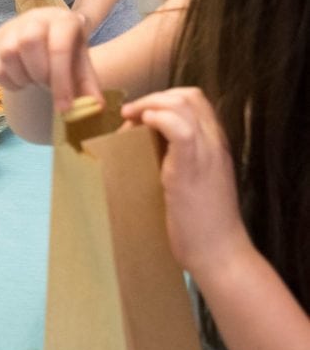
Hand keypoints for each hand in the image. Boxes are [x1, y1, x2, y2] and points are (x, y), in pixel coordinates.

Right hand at [0, 7, 101, 111]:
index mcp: (63, 20)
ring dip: (23, 77)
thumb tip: (96, 107)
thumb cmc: (69, 54)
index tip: (64, 108)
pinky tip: (22, 82)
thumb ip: (88, 86)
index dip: (61, 80)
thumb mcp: (82, 67)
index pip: (59, 46)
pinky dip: (8, 82)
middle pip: (29, 42)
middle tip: (47, 86)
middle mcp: (36, 17)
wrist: (50, 40)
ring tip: (35, 82)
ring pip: (9, 53)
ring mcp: (12, 26)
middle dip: (39, 73)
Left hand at [121, 87, 250, 278]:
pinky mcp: (192, 168)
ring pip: (183, 103)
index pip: (196, 101)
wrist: (219, 253)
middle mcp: (215, 143)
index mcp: (216, 145)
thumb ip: (180, 162)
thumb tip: (146, 148)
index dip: (166, 99)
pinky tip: (142, 127)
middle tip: (132, 115)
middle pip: (189, 96)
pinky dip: (158, 118)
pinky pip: (179, 128)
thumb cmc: (202, 225)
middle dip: (155, 97)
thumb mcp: (195, 184)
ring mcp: (206, 153)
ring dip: (150, 105)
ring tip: (130, 119)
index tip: (142, 115)